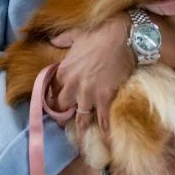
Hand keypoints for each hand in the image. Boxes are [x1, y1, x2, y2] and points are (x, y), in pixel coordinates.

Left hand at [50, 15, 133, 135]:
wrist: (122, 36)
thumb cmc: (99, 33)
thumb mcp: (76, 34)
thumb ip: (62, 40)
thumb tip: (52, 40)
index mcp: (64, 70)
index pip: (53, 90)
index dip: (55, 97)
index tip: (57, 103)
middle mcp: (72, 85)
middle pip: (63, 107)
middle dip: (64, 114)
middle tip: (67, 120)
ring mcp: (88, 94)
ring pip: (80, 118)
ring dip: (81, 128)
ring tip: (81, 139)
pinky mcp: (104, 98)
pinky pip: (102, 119)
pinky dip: (103, 131)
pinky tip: (105, 141)